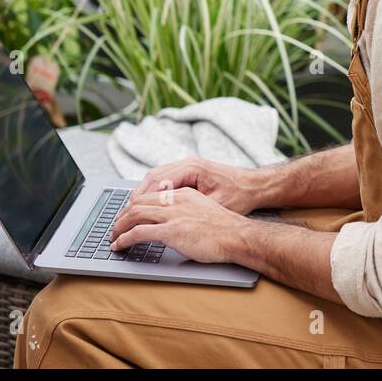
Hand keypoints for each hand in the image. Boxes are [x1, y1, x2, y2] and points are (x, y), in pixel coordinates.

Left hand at [109, 187, 250, 264]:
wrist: (238, 236)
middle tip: (114, 227)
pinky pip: (139, 232)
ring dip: (118, 226)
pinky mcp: (172, 231)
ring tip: (113, 237)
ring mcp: (174, 215)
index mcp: (184, 194)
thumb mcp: (205, 211)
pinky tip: (119, 245)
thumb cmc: (225, 229)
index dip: (134, 205)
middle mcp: (176, 201)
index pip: (151, 195)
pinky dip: (124, 239)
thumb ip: (187, 211)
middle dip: (122, 215)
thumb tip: (175, 222)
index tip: (127, 216)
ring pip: (134, 214)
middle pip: (138, 202)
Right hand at [129, 156, 264, 214]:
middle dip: (137, 196)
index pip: (157, 180)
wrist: (257, 186)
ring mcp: (188, 166)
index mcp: (192, 167)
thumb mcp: (215, 205)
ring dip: (144, 194)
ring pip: (156, 177)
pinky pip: (165, 180)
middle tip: (125, 215)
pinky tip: (148, 207)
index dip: (141, 198)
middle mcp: (188, 163)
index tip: (130, 213)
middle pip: (152, 177)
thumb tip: (166, 217)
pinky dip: (154, 192)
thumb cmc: (240, 195)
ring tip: (132, 212)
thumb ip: (190, 209)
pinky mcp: (190, 173)